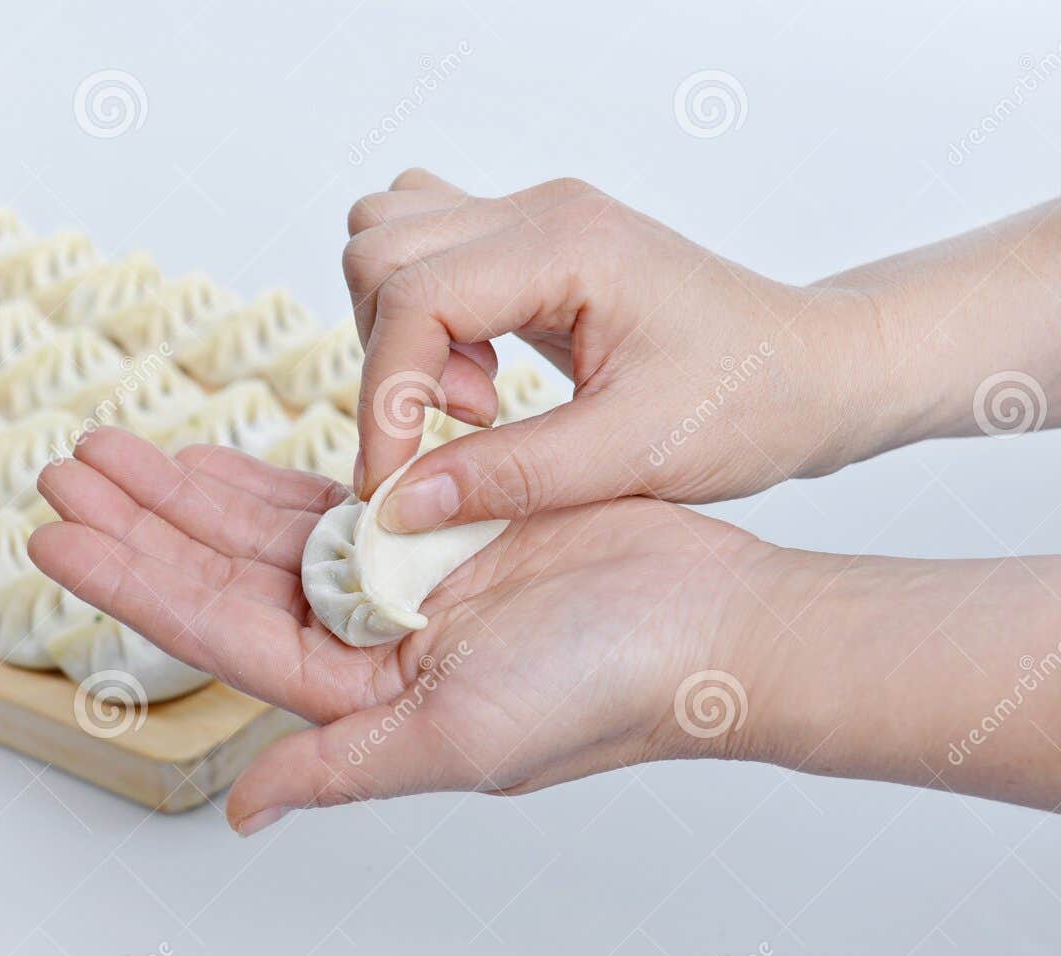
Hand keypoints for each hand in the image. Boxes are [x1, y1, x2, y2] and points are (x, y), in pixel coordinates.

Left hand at [29, 428, 781, 833]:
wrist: (709, 621)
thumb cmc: (605, 689)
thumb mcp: (460, 739)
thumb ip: (341, 768)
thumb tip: (244, 818)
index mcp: (355, 692)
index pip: (213, 630)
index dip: (130, 582)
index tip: (58, 536)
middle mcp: (362, 638)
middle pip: (220, 571)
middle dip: (137, 521)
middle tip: (61, 470)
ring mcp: (395, 577)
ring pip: (263, 526)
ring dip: (186, 489)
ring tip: (111, 449)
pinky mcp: (435, 523)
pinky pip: (331, 491)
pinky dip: (268, 472)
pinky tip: (210, 455)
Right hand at [344, 169, 896, 530]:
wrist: (816, 371)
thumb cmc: (752, 402)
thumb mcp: (631, 458)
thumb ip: (507, 477)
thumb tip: (398, 505)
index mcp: (570, 244)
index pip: (414, 295)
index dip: (386, 397)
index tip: (391, 483)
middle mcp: (540, 210)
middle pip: (380, 251)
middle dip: (391, 358)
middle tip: (464, 425)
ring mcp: (532, 220)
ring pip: (388, 241)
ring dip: (399, 331)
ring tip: (474, 399)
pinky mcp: (528, 248)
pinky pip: (426, 256)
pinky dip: (421, 320)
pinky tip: (478, 377)